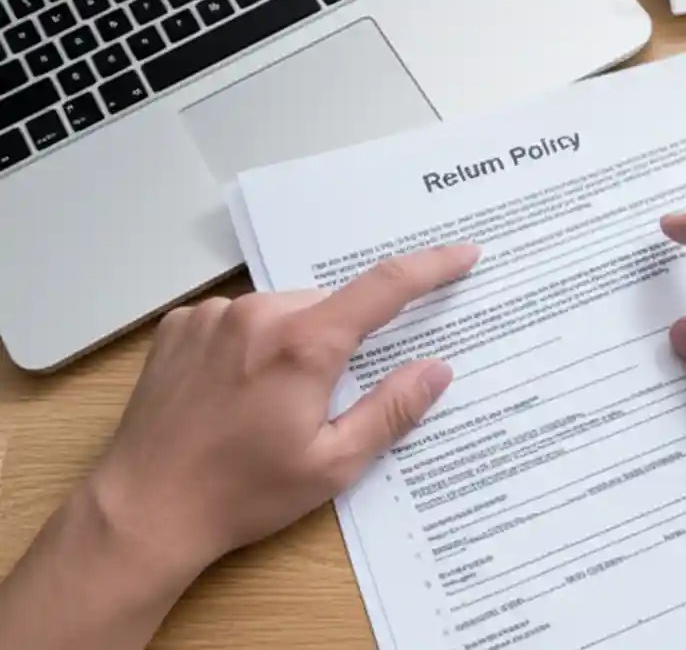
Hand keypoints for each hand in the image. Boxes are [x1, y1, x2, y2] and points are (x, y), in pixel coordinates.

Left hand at [88, 245, 479, 574]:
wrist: (144, 510)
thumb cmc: (242, 494)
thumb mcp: (333, 464)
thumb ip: (392, 410)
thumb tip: (437, 369)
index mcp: (303, 345)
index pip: (385, 288)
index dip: (432, 267)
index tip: (463, 254)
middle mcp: (257, 314)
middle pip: (329, 305)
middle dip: (342, 340)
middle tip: (326, 400)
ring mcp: (212, 316)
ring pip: (282, 311)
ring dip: (294, 342)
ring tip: (270, 406)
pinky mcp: (179, 326)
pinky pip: (238, 319)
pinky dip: (252, 344)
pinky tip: (235, 393)